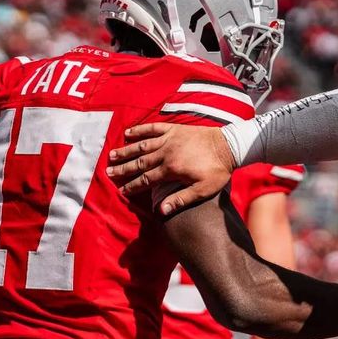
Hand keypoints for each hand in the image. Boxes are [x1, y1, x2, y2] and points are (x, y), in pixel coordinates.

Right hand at [106, 123, 235, 214]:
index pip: (146, 179)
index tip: (121, 190)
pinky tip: (129, 132)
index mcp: (171, 169)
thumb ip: (181, 200)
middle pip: (139, 162)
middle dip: (123, 168)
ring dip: (126, 150)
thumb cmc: (217, 170)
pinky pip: (153, 127)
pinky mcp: (175, 128)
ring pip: (142, 145)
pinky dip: (140, 129)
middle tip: (108, 172)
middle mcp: (166, 152)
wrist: (229, 146)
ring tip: (112, 154)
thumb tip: (160, 210)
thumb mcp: (203, 190)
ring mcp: (170, 138)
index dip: (132, 185)